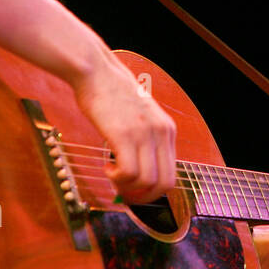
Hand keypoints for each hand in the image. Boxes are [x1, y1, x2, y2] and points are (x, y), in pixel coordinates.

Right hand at [71, 53, 176, 204]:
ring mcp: (144, 133)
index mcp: (167, 130)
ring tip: (113, 176)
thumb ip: (146, 138)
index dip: (152, 190)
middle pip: (164, 183)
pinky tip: (107, 167)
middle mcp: (161, 132)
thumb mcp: (141, 116)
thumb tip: (139, 170)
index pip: (171, 174)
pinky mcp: (124, 134)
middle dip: (144, 197)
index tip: (136, 191)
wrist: (96, 71)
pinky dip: (117, 179)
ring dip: (127, 188)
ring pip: (147, 182)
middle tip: (125, 194)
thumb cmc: (112, 93)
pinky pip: (129, 173)